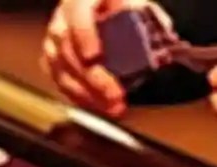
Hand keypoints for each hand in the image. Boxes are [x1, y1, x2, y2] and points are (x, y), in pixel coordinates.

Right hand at [41, 0, 166, 116]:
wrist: (103, 10)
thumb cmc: (119, 6)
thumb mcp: (136, 5)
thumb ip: (148, 17)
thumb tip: (164, 37)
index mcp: (80, 0)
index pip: (77, 16)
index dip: (84, 36)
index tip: (94, 57)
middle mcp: (62, 20)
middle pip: (68, 50)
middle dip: (92, 78)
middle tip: (114, 95)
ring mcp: (53, 42)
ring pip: (60, 71)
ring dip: (87, 94)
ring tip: (112, 107)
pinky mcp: (52, 61)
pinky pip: (59, 82)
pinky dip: (79, 97)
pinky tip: (98, 105)